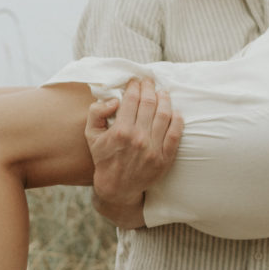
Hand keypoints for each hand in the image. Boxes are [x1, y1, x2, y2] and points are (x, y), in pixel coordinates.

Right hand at [84, 77, 182, 227]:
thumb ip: (96, 112)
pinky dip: (177, 119)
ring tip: (163, 93)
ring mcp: (153, 149)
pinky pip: (175, 134)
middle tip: (149, 82)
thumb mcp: (91, 134)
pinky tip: (175, 111)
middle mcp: (138, 138)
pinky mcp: (165, 158)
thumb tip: (114, 100)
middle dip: (150, 88)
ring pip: (164, 115)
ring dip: (164, 99)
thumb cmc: (104, 158)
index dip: (135, 86)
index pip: (132, 99)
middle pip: (149, 103)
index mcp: (120, 130)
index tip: (135, 81)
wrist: (117, 187)